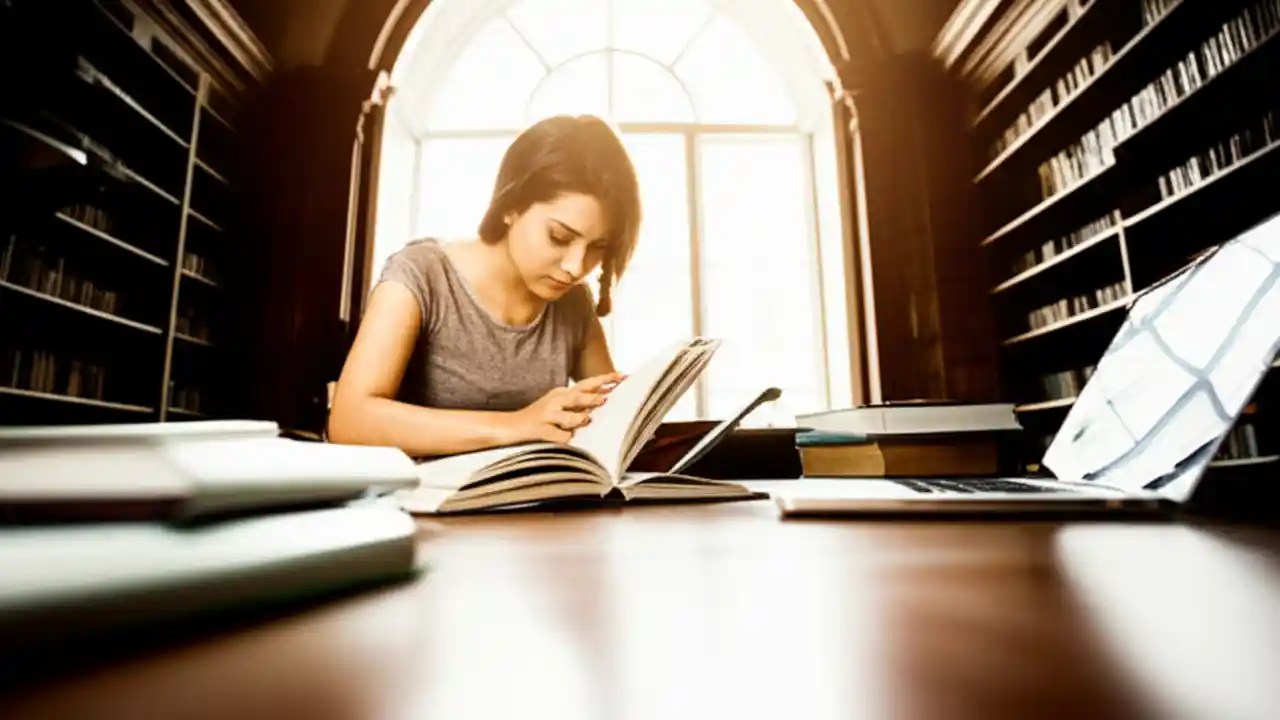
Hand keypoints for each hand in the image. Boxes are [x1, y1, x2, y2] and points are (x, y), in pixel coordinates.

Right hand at [502, 372, 625, 443]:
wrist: (511, 425)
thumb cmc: (541, 416)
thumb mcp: (560, 404)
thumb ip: (580, 401)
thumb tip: (605, 396)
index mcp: (563, 393)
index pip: (587, 384)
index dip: (604, 380)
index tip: (622, 376)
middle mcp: (555, 401)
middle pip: (575, 397)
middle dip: (590, 399)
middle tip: (604, 400)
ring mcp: (546, 416)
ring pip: (564, 416)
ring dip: (575, 418)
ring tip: (585, 421)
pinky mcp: (539, 430)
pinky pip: (553, 434)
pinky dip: (562, 436)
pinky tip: (568, 438)